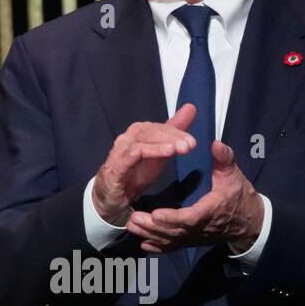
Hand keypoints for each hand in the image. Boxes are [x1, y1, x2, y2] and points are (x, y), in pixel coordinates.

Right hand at [92, 104, 197, 222]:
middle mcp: (127, 139)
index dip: (176, 132)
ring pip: (140, 143)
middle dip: (171, 137)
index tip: (193, 141)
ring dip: (160, 145)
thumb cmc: (135, 172)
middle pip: (149, 132)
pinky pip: (129, 158)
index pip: (157, 127)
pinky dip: (144, 153)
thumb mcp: (160, 152)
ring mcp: (119, 154)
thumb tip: (191, 108)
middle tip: (190, 145)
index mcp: (137, 134)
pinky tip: (159, 154)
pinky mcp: (115, 170)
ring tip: (178, 150)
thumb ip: (173, 131)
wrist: (112, 197)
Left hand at [125, 141, 264, 252]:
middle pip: (174, 232)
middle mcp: (200, 229)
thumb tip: (215, 143)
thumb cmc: (239, 196)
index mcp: (209, 212)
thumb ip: (224, 160)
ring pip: (170, 240)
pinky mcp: (191, 241)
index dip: (172, 218)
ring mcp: (194, 237)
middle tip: (133, 218)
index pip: (189, 218)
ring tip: (131, 226)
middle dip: (153, 227)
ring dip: (150, 235)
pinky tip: (144, 245)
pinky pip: (174, 247)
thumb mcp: (234, 176)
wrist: (250, 223)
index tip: (156, 214)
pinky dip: (158, 248)